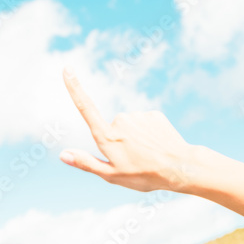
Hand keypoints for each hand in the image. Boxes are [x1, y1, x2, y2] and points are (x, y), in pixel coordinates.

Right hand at [59, 68, 197, 192]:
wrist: (180, 168)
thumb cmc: (144, 175)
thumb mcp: (112, 175)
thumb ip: (86, 163)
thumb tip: (63, 154)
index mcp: (107, 136)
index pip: (86, 108)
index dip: (75, 88)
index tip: (67, 68)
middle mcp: (121, 120)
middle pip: (113, 128)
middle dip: (120, 141)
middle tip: (134, 159)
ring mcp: (138, 116)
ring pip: (131, 126)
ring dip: (136, 139)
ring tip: (148, 155)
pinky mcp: (154, 114)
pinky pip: (145, 124)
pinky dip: (149, 134)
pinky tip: (158, 146)